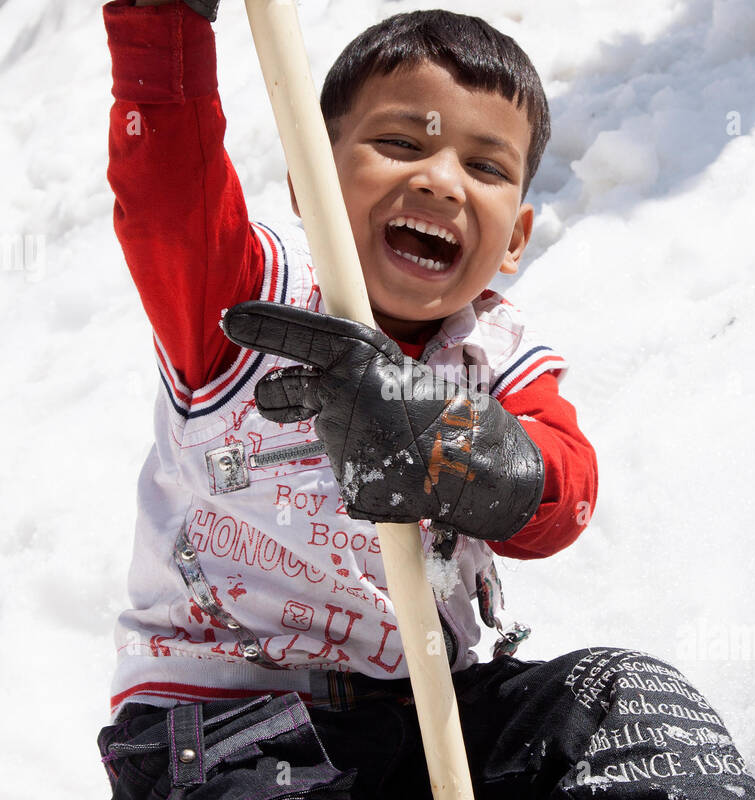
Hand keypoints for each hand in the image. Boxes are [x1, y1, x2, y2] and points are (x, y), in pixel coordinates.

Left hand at [221, 302, 544, 540]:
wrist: (479, 468)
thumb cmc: (444, 414)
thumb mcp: (399, 375)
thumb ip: (356, 372)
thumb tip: (311, 373)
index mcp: (359, 360)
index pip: (302, 336)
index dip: (265, 326)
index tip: (230, 318)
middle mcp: (342, 396)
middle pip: (285, 392)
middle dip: (278, 395)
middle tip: (273, 395)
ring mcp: (342, 442)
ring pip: (328, 433)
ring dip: (349, 435)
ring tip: (394, 441)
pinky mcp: (347, 482)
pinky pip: (348, 469)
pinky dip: (367, 467)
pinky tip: (398, 467)